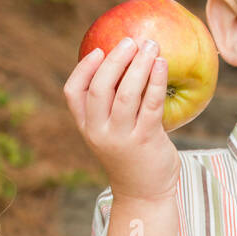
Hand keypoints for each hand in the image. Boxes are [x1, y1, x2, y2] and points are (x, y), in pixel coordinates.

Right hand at [63, 36, 180, 202]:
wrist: (144, 194)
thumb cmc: (130, 156)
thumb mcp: (111, 133)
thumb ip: (111, 107)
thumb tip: (127, 62)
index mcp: (86, 128)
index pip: (73, 93)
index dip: (83, 69)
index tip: (99, 50)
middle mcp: (99, 133)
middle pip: (99, 89)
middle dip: (115, 60)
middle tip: (131, 41)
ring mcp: (121, 138)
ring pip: (126, 93)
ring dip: (139, 65)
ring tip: (152, 46)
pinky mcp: (146, 140)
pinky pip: (151, 104)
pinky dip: (157, 81)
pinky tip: (163, 65)